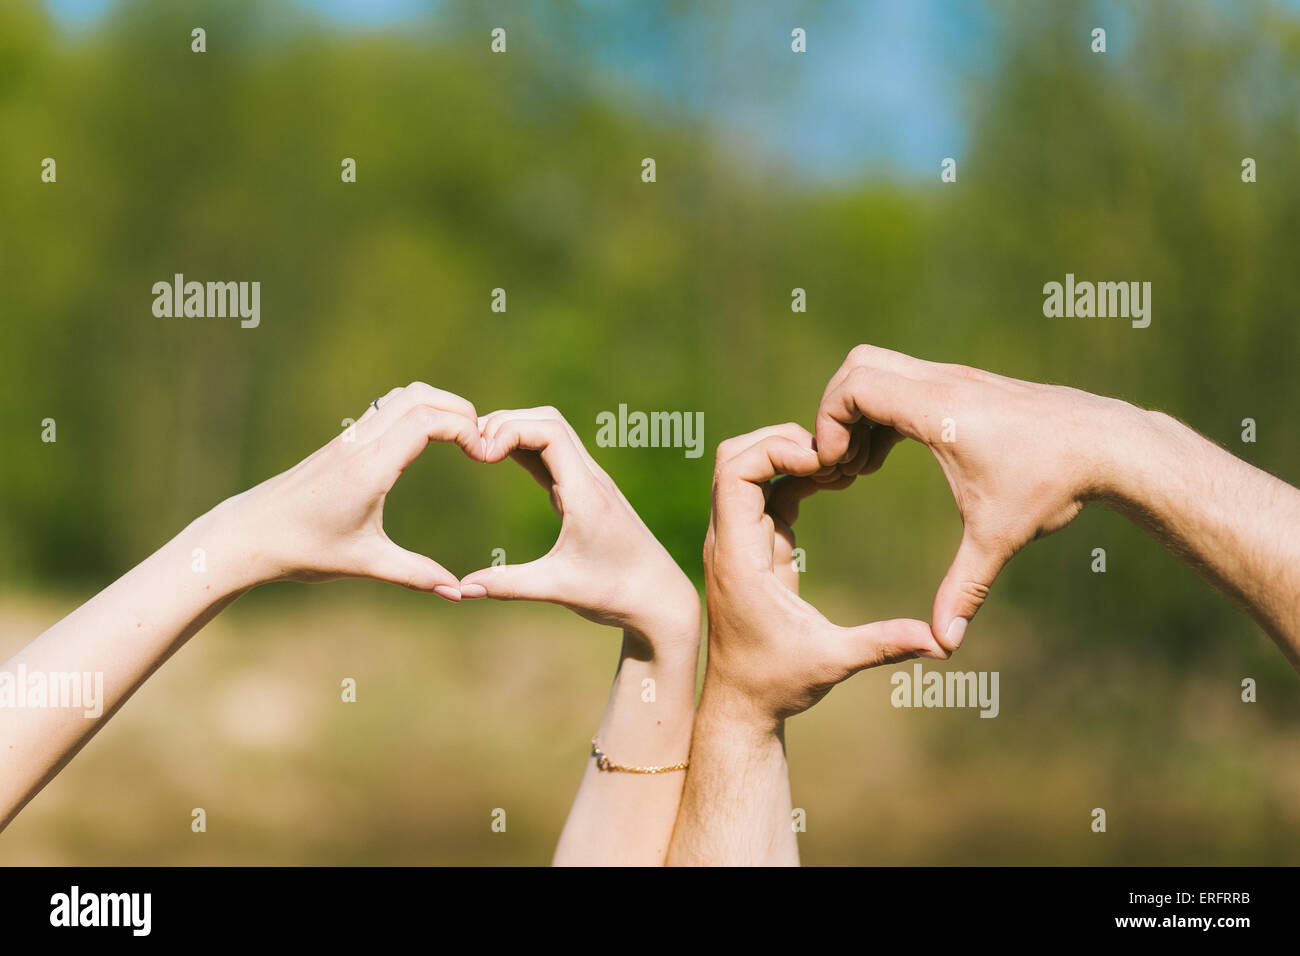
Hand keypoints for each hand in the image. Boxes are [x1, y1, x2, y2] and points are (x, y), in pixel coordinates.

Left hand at [215, 382, 481, 598]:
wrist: (250, 533)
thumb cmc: (303, 550)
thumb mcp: (365, 563)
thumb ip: (416, 574)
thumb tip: (459, 593)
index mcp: (370, 468)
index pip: (426, 420)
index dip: (464, 428)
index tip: (483, 454)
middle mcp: (361, 443)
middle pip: (421, 395)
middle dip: (460, 410)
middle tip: (482, 443)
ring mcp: (351, 437)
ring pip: (404, 395)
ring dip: (439, 406)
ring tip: (463, 438)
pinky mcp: (345, 441)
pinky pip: (389, 407)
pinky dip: (419, 411)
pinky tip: (430, 441)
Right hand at [459, 406, 696, 651]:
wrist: (659, 599)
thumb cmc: (616, 593)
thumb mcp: (559, 589)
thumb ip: (509, 585)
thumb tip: (462, 589)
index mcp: (586, 493)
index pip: (549, 431)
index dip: (510, 430)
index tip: (480, 455)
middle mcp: (590, 479)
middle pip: (548, 420)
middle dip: (506, 423)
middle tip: (469, 447)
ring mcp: (589, 483)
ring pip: (552, 432)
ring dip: (515, 431)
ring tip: (478, 450)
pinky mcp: (585, 493)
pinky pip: (554, 455)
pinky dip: (525, 448)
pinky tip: (499, 457)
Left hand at [703, 423, 943, 727]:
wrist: (742, 705)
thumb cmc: (777, 684)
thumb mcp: (832, 660)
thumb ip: (883, 645)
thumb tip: (942, 645)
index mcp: (737, 557)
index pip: (734, 474)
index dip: (773, 451)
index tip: (821, 460)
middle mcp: (729, 541)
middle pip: (733, 457)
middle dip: (781, 440)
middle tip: (835, 452)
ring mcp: (739, 540)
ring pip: (748, 468)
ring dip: (789, 455)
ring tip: (842, 464)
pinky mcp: (756, 545)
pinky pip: (769, 491)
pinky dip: (798, 477)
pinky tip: (838, 482)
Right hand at [815, 344, 1126, 650]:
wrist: (1110, 445)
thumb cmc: (1053, 485)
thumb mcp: (999, 538)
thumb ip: (964, 589)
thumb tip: (943, 645)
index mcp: (939, 408)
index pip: (854, 387)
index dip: (828, 423)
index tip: (839, 468)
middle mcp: (944, 382)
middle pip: (858, 365)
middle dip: (836, 411)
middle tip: (844, 462)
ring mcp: (957, 378)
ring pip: (881, 369)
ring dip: (861, 412)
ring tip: (864, 466)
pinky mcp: (967, 386)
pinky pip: (905, 381)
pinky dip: (884, 411)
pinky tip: (890, 456)